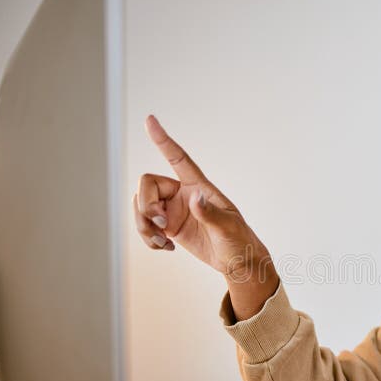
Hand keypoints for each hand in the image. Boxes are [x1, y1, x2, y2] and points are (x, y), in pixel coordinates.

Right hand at [133, 115, 276, 295]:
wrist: (238, 260)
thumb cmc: (239, 240)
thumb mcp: (227, 227)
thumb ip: (209, 213)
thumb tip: (194, 198)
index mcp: (199, 186)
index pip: (178, 158)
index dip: (163, 140)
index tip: (149, 119)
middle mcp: (182, 194)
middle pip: (147, 184)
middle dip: (145, 205)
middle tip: (160, 224)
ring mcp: (173, 210)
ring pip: (141, 206)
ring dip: (143, 225)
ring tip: (162, 242)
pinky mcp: (168, 227)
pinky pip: (145, 225)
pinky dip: (148, 237)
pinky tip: (165, 247)